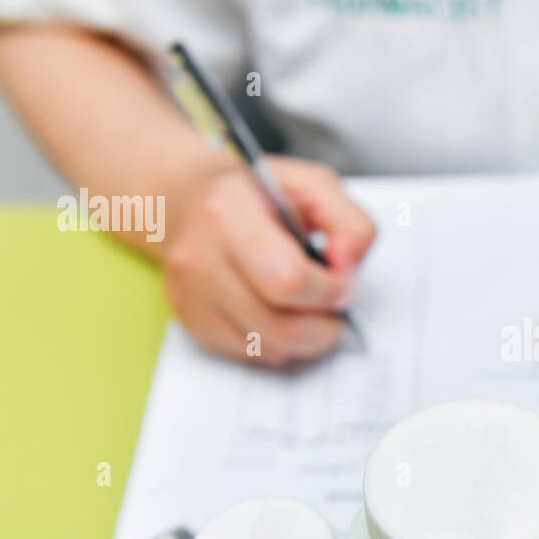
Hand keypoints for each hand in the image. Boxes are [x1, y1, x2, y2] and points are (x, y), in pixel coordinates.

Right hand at [160, 156, 375, 365]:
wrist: (188, 202)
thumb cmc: (256, 195)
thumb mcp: (312, 186)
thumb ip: (349, 223)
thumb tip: (348, 269)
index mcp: (228, 212)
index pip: (289, 279)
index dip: (329, 290)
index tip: (342, 281)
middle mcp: (200, 256)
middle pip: (279, 325)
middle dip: (323, 324)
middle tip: (334, 305)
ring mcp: (191, 294)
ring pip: (269, 347)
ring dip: (307, 338)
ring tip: (314, 309)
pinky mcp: (192, 321)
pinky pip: (252, 353)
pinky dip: (280, 342)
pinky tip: (282, 312)